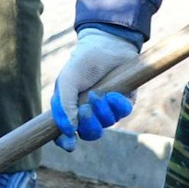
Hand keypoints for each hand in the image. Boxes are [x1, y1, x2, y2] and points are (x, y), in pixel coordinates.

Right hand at [51, 27, 137, 151]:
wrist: (106, 44)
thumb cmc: (82, 63)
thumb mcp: (67, 80)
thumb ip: (64, 105)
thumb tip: (70, 129)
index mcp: (70, 109)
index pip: (65, 133)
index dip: (65, 141)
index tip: (69, 143)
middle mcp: (89, 113)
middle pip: (89, 134)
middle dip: (88, 126)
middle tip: (86, 110)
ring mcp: (107, 109)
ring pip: (106, 124)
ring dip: (101, 112)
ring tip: (98, 94)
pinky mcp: (124, 103)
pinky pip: (122, 113)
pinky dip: (117, 106)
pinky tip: (113, 94)